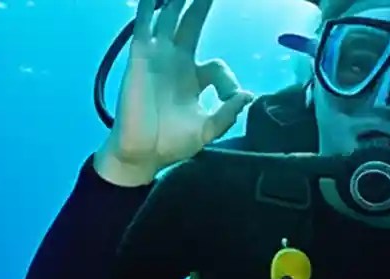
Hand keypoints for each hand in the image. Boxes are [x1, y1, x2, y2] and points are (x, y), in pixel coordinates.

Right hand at [95, 0, 255, 185]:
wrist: (142, 153)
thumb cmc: (172, 143)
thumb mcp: (208, 129)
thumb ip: (229, 113)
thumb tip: (249, 95)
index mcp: (194, 80)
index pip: (217, 66)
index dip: (228, 80)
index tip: (232, 97)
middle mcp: (176, 62)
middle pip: (192, 25)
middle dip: (201, 6)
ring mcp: (157, 57)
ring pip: (169, 18)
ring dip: (177, 1)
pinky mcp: (140, 57)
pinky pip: (144, 25)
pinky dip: (149, 8)